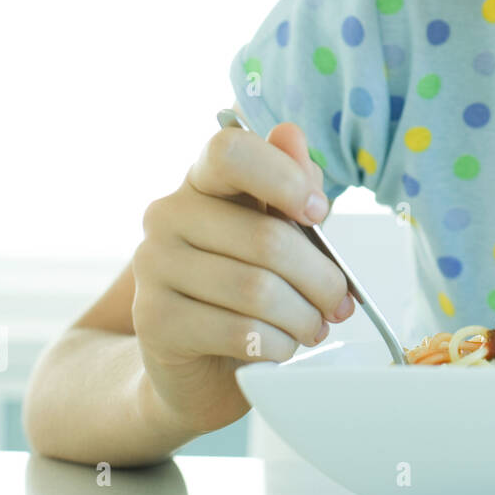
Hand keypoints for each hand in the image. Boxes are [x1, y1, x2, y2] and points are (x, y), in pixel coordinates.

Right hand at [132, 120, 354, 434]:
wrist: (195, 358)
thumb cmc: (246, 283)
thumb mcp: (280, 229)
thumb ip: (292, 183)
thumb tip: (291, 136)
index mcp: (201, 181)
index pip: (232, 151)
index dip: (285, 178)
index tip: (318, 212)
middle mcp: (167, 214)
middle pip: (267, 238)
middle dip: (322, 278)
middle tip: (341, 302)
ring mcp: (153, 266)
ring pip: (257, 290)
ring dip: (303, 316)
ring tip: (315, 327)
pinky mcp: (154, 320)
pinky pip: (239, 330)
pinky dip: (277, 344)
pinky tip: (282, 346)